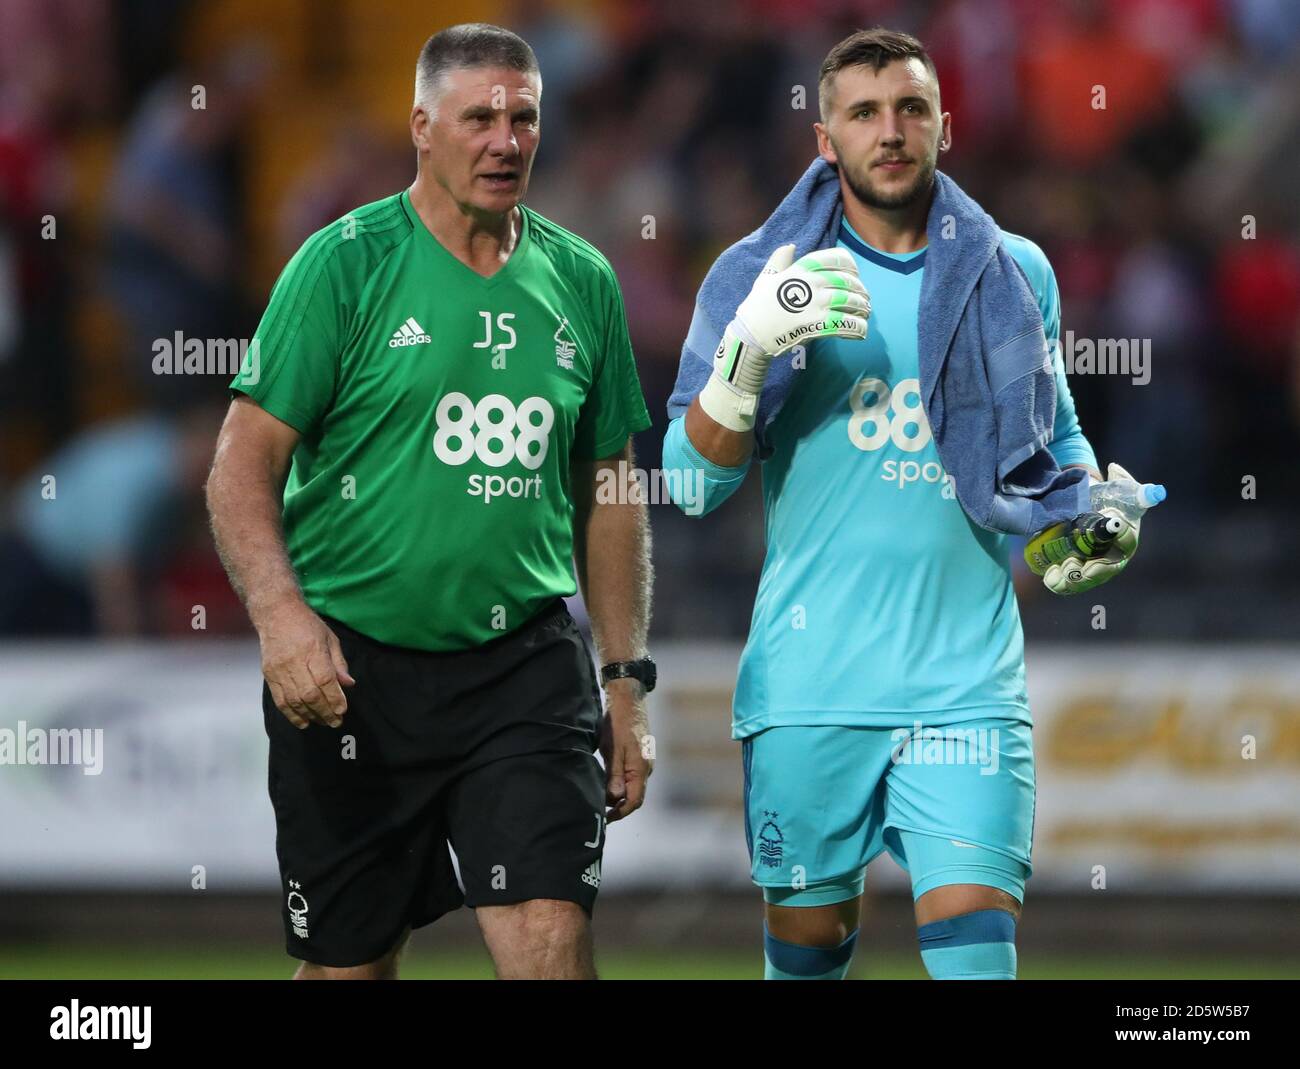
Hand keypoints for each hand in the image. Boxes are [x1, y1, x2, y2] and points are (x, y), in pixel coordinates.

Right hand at [257, 601, 355, 728]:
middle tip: (335, 722)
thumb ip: (339, 663)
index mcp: (312, 650)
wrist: (276, 614)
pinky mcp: (269, 675)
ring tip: (322, 722)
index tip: (342, 710)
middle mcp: (294, 662)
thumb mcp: (330, 638)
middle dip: (324, 711)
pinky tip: (303, 722)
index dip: (334, 698)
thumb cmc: (307, 625)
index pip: (325, 680)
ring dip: (310, 715)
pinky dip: (291, 714)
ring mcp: (279, 670)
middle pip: (310, 694)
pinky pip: (280, 700)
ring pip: (294, 700)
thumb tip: (348, 684)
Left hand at [597, 680, 653, 821]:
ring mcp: (644, 762)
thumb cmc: (619, 723)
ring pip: (633, 787)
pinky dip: (620, 785)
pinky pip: (631, 778)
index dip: (620, 813)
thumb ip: (615, 775)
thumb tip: (615, 798)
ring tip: (600, 800)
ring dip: (618, 796)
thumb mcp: (612, 749)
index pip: (634, 801)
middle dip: (619, 807)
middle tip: (600, 812)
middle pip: (635, 797)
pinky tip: (607, 783)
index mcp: (641, 769)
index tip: (604, 819)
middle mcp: (646, 769)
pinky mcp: (639, 756)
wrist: (628, 700)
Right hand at [698, 243, 869, 430]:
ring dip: (863, 308)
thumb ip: (779, 260)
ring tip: (865, 314)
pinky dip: (858, 328)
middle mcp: (812, 284)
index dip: (851, 266)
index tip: (855, 275)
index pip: (836, 258)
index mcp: (802, 269)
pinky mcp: (818, 325)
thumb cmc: (757, 307)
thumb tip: (790, 246)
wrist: (751, 334)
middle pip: (849, 281)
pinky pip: (847, 324)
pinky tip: (860, 331)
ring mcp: (816, 304)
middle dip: (861, 291)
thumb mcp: (766, 278)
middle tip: (864, 300)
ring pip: (852, 302)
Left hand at [1043, 462, 1141, 595]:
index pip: (1127, 539)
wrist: (1085, 512)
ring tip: (1058, 571)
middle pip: (1105, 569)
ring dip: (1072, 579)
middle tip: (1074, 564)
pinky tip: (1049, 576)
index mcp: (1127, 536)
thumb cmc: (1106, 501)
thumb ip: (1121, 480)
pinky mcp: (1076, 572)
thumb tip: (1114, 468)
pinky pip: (1069, 583)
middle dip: (1091, 570)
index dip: (1120, 536)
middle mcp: (1113, 556)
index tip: (1108, 528)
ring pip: (1085, 579)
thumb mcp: (1116, 489)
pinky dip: (1059, 583)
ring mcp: (1094, 567)